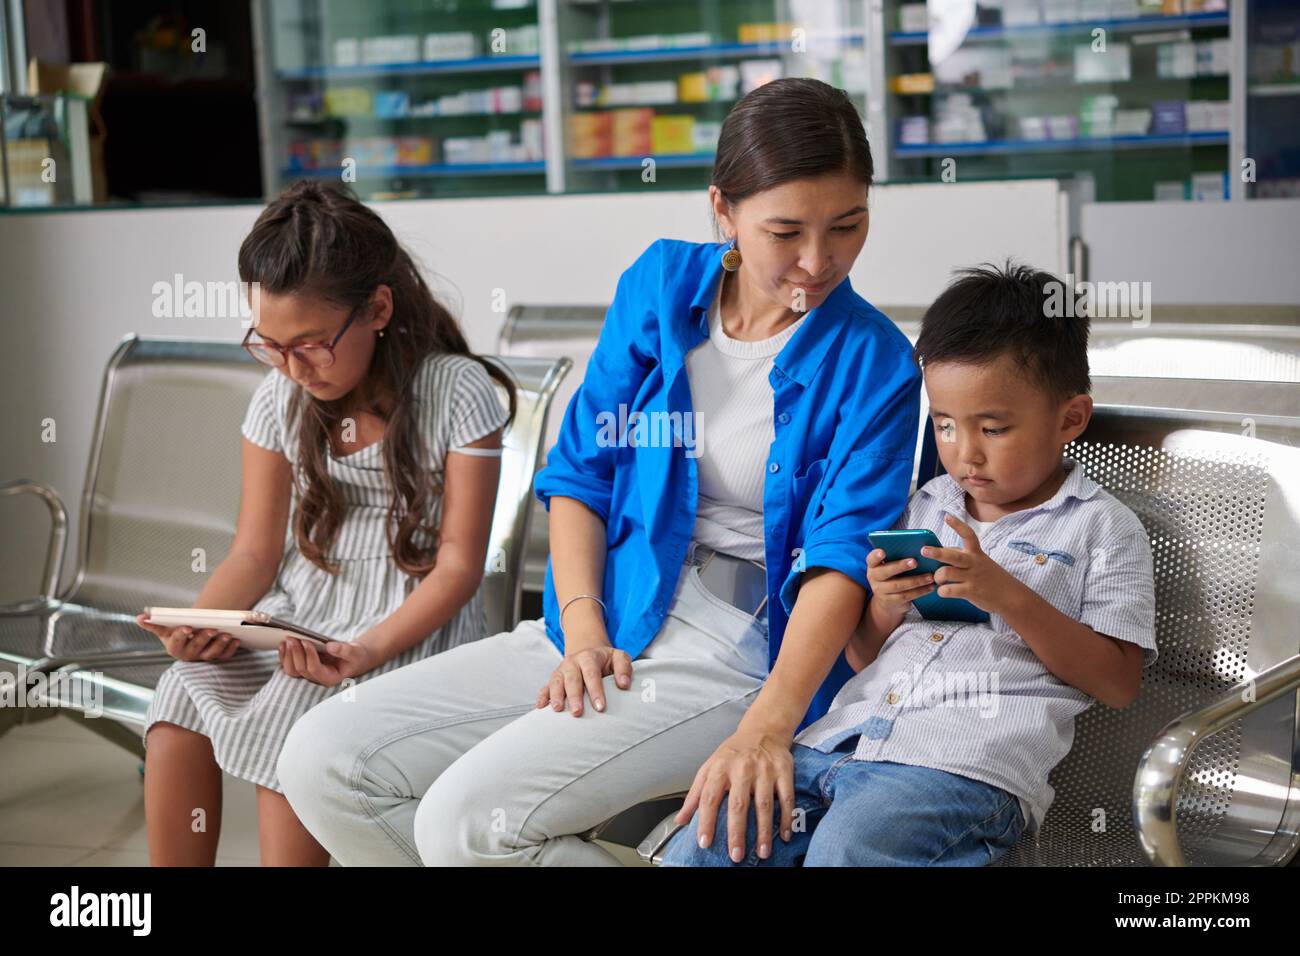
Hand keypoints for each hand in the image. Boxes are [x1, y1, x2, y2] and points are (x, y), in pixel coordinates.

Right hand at [135, 614, 239, 661]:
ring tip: (227, 634)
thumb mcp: (165, 627)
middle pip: (195, 650)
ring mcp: (202, 657)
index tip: (187, 627)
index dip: (181, 635)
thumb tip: (139, 618)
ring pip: (211, 654)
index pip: (176, 643)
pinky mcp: (215, 657)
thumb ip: (154, 623)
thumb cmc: (176, 630)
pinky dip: (231, 649)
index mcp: (173, 647)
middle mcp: (187, 655)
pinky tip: (236, 640)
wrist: (191, 635)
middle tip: (212, 629)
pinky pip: (224, 656)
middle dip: (203, 639)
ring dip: (219, 645)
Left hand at [279, 637, 375, 685]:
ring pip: (292, 670)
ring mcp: (309, 674)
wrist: (354, 657)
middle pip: (301, 670)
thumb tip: (330, 646)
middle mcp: (318, 679)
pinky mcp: (304, 668)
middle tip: (292, 638)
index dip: (309, 656)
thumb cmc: (355, 656)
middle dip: (295, 653)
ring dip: (287, 655)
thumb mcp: (355, 652)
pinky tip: (283, 644)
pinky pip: (290, 665)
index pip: (315, 670)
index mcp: (331, 678)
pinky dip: (285, 656)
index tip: (307, 641)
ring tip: (286, 640)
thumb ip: (344, 650)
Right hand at [535, 644, 632, 715]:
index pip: (592, 673)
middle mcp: (573, 663)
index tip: (600, 707)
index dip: (595, 690)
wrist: (589, 652)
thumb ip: (624, 668)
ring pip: (556, 682)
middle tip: (577, 712)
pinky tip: (540, 707)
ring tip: (557, 710)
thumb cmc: (606, 661)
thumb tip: (624, 684)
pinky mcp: (554, 679)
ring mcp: (561, 671)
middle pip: (572, 679)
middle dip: (574, 696)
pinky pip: (545, 687)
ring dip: (556, 696)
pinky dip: (542, 696)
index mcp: (589, 657)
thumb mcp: (618, 658)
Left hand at [674, 727, 794, 862]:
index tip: (704, 843)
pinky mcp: (784, 771)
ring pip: (764, 804)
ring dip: (763, 831)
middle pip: (738, 804)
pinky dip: (786, 818)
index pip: (709, 797)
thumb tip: (680, 821)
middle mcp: (742, 768)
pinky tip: (784, 835)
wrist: (763, 729)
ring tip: (762, 852)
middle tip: (735, 855)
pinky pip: (786, 798)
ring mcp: (764, 770)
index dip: (705, 821)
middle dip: (737, 832)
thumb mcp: (709, 767)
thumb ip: (695, 795)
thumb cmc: (733, 753)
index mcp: (719, 768)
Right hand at [865, 545, 935, 618]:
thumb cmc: (893, 577)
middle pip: (885, 572)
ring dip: (916, 580)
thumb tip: (919, 549)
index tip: (883, 551)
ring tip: (930, 576)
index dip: (876, 555)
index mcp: (873, 566)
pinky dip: (920, 591)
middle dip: (900, 566)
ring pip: (898, 585)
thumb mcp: (890, 567)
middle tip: (914, 562)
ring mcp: (881, 591)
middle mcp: (874, 578)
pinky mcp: (890, 601)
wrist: (887, 602)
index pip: (871, 559)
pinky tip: (930, 587)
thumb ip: (897, 558)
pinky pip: (906, 596)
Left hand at [921, 514, 1022, 614]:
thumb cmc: (989, 577)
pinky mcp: (971, 591)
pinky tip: (942, 591)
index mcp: (976, 553)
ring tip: (937, 579)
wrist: (1010, 596)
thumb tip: (940, 550)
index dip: (957, 525)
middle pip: (952, 555)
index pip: (968, 535)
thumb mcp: (979, 562)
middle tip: (923, 550)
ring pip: (946, 573)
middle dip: (936, 552)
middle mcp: (974, 563)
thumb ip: (961, 555)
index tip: (946, 516)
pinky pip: (949, 590)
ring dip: (937, 576)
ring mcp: (972, 577)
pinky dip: (942, 591)